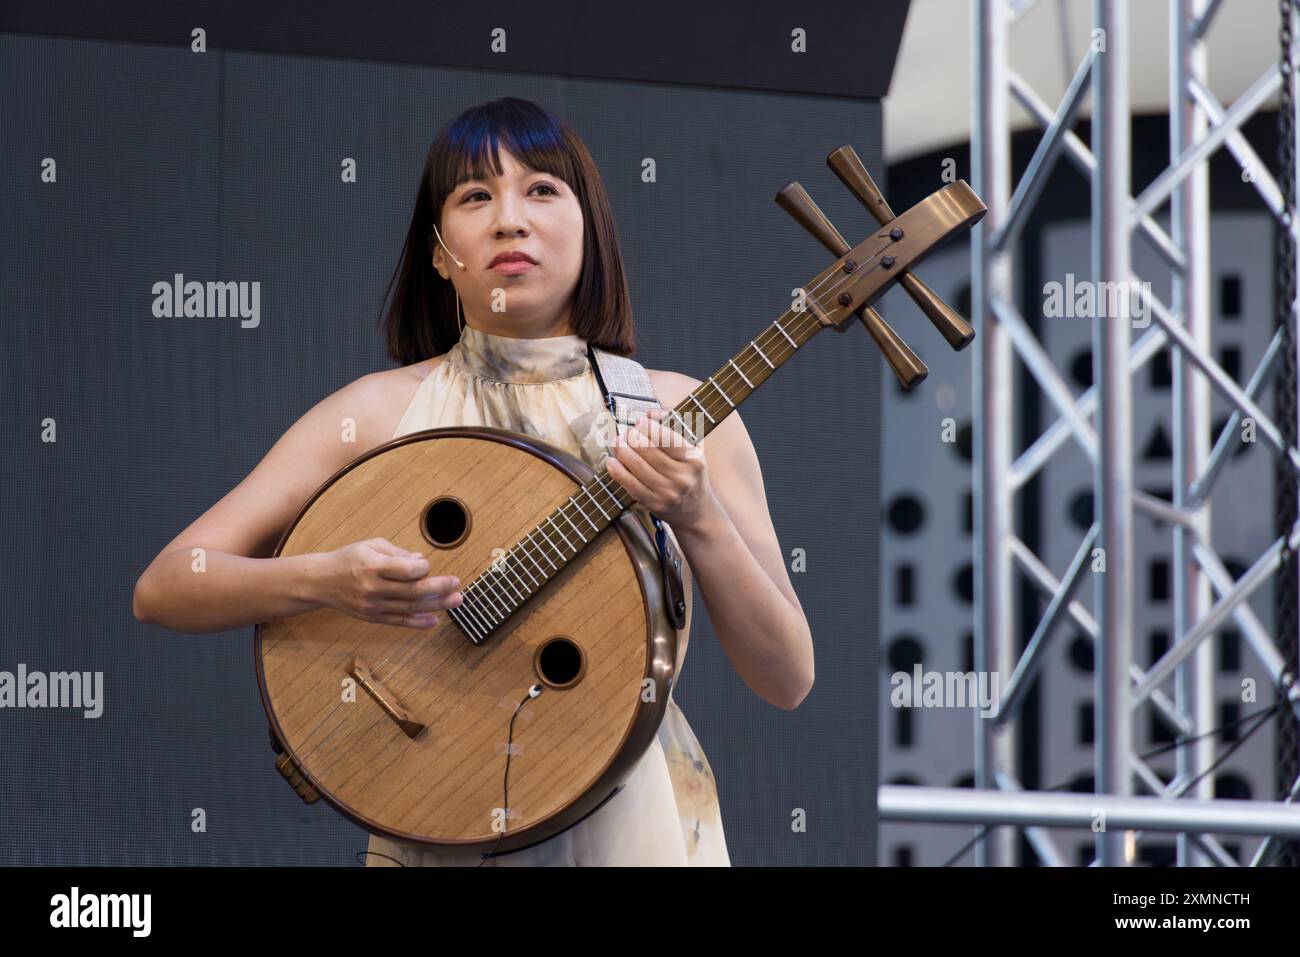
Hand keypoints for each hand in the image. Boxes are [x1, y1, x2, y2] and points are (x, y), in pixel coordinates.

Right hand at [317, 538, 462, 627]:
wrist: (322, 582)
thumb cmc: (349, 559)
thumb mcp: (371, 546)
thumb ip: (397, 552)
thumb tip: (422, 561)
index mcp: (373, 566)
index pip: (407, 570)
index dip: (422, 567)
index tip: (426, 564)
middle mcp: (373, 588)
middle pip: (413, 591)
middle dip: (439, 588)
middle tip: (457, 584)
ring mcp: (373, 606)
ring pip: (410, 608)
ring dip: (437, 605)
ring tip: (456, 600)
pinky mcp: (373, 618)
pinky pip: (400, 622)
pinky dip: (418, 623)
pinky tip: (435, 620)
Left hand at [605, 409, 717, 531]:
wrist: (696, 512)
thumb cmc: (690, 475)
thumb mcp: (691, 452)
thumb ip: (673, 430)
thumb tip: (651, 413)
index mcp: (694, 459)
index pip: (668, 438)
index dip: (650, 427)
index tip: (639, 421)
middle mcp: (682, 477)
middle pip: (649, 451)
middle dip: (632, 437)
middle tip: (626, 432)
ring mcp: (668, 492)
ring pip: (638, 466)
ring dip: (622, 451)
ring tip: (616, 442)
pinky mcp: (654, 504)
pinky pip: (631, 485)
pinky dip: (618, 472)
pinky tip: (611, 462)